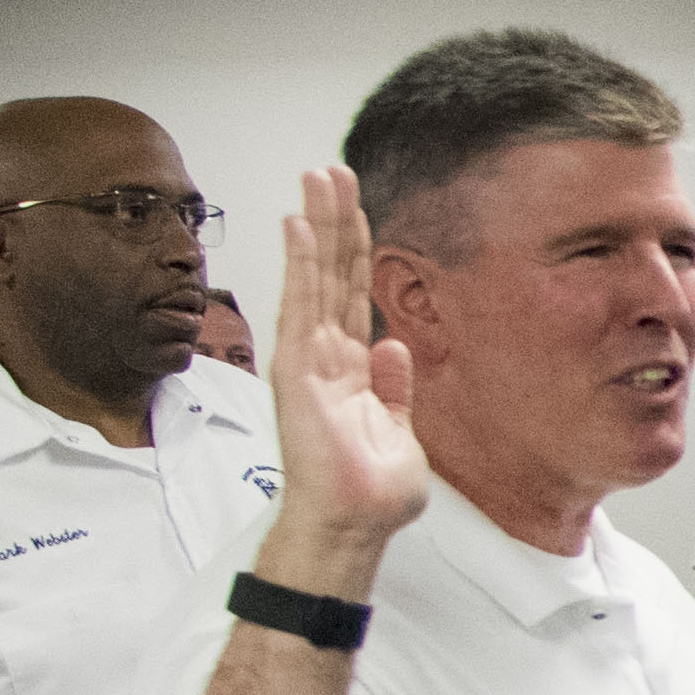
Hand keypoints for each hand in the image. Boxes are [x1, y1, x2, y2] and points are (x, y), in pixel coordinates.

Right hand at [255, 164, 428, 570]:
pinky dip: (299, 263)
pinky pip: (299, 305)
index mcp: (351, 367)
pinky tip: (298, 224)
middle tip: (331, 170)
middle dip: (333, 219)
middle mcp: (324, 355)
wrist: (356, 523)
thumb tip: (394, 345)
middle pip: (330, 273)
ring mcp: (307, 359)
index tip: (354, 205)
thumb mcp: (399, 429)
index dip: (354, 247)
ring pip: (315, 276)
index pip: (352, 293)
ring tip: (317, 176)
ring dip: (316, 224)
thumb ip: (395, 386)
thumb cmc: (371, 490)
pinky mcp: (296, 370)